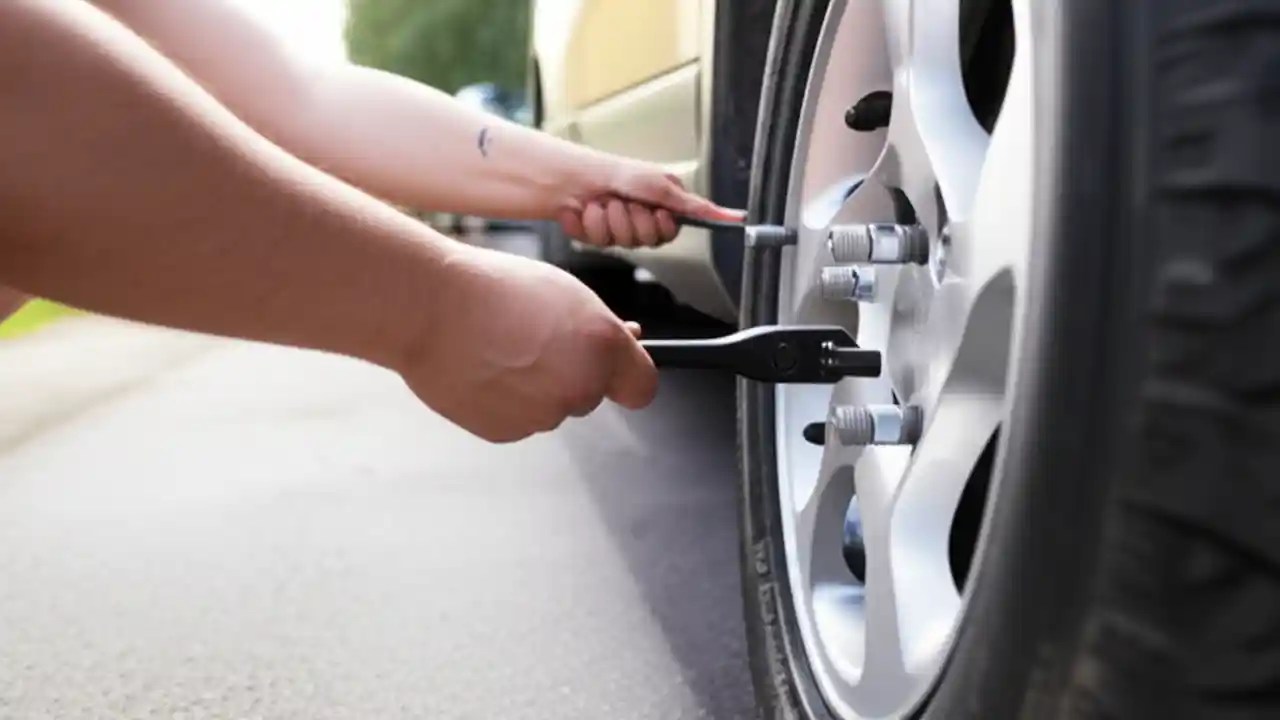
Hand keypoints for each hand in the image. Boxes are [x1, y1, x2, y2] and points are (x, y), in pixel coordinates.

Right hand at [400, 246, 657, 442]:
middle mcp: (580, 387)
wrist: (429, 308)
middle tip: (535, 338)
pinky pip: (518, 419)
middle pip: (591, 394)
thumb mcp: (565, 292)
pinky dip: (505, 401)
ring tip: (499, 348)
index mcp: (602, 347)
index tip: (616, 370)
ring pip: (551, 407)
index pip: (643, 388)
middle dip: (572, 372)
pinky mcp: (507, 433)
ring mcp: (542, 416)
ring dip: (535, 387)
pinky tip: (483, 370)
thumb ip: (600, 328)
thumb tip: (626, 342)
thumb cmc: (493, 289)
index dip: (628, 376)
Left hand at [557, 161, 744, 247]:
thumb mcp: (664, 188)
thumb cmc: (619, 174)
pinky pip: (601, 241)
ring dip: (613, 218)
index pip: (671, 232)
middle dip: (636, 219)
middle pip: (649, 240)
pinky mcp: (597, 236)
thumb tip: (736, 217)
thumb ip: (697, 207)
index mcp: (661, 207)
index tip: (655, 209)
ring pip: (624, 241)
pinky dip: (594, 222)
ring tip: (605, 201)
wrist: (576, 178)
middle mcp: (642, 219)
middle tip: (626, 201)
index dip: (661, 223)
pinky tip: (589, 209)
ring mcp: (619, 229)